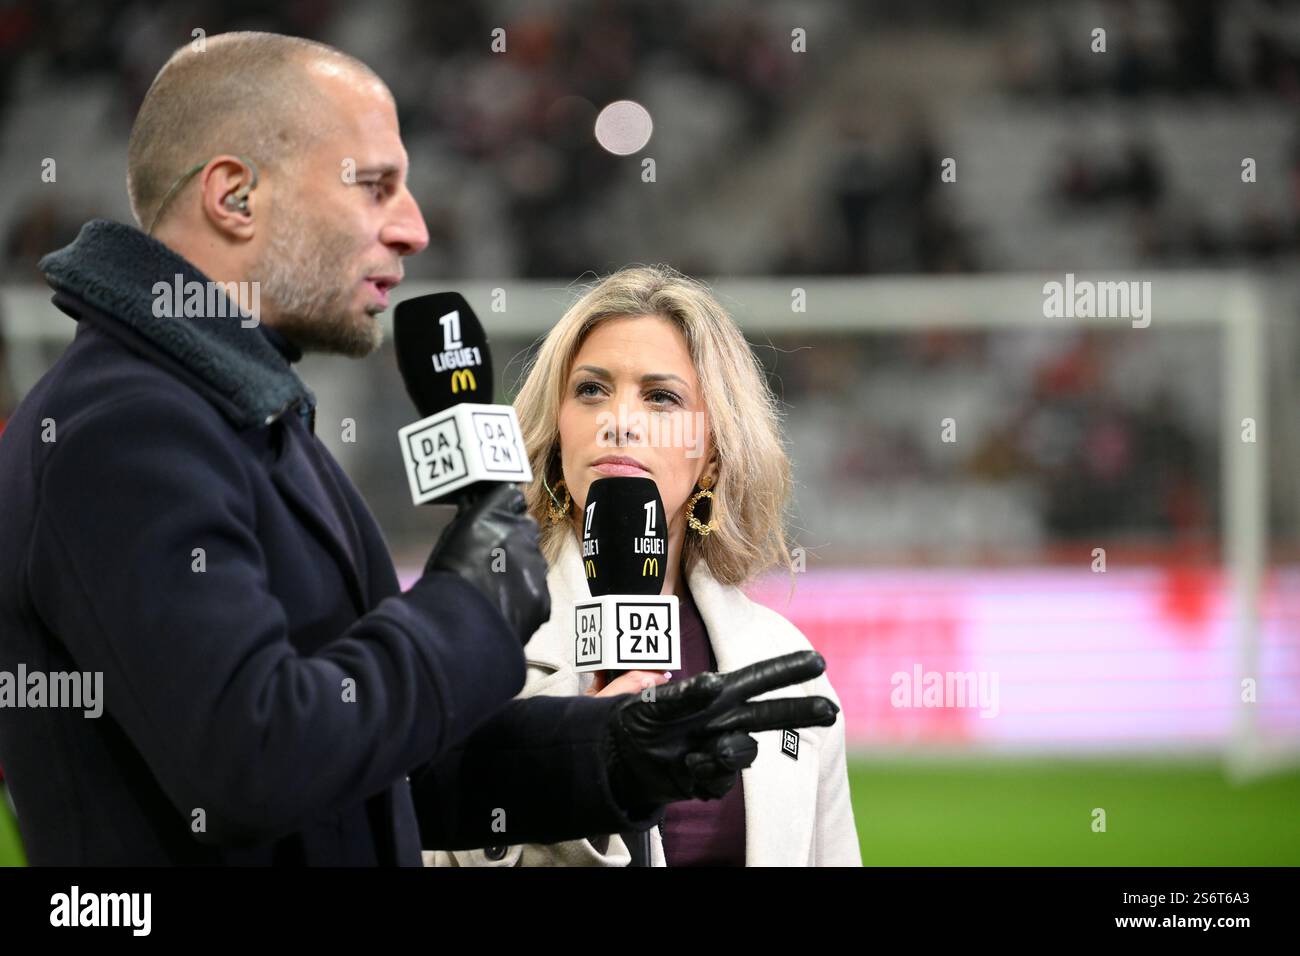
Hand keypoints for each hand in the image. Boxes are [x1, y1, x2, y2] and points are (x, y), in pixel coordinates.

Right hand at [424, 484, 550, 644]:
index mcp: (493, 516)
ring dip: (521, 568)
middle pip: (526, 528)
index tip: (496, 521)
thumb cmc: (443, 585)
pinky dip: (524, 596)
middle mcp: (520, 535)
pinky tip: (504, 607)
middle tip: (494, 558)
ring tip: (496, 588)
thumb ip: (470, 524)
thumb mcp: (449, 542)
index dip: (504, 509)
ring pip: (534, 560)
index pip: (511, 496)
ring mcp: (536, 567)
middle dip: (514, 538)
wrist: (456, 631)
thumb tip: (476, 515)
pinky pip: (537, 590)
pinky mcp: (543, 596)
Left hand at [603, 650, 837, 810]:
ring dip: (734, 750)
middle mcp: (724, 720)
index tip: (817, 661)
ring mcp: (719, 749)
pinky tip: (690, 764)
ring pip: (746, 750)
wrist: (617, 758)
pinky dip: (707, 771)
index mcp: (716, 694)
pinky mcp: (709, 778)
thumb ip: (682, 696)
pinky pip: (721, 779)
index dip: (786, 669)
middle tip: (830, 710)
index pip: (757, 679)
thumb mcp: (651, 702)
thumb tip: (713, 685)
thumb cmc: (634, 719)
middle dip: (800, 711)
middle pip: (770, 715)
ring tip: (709, 750)